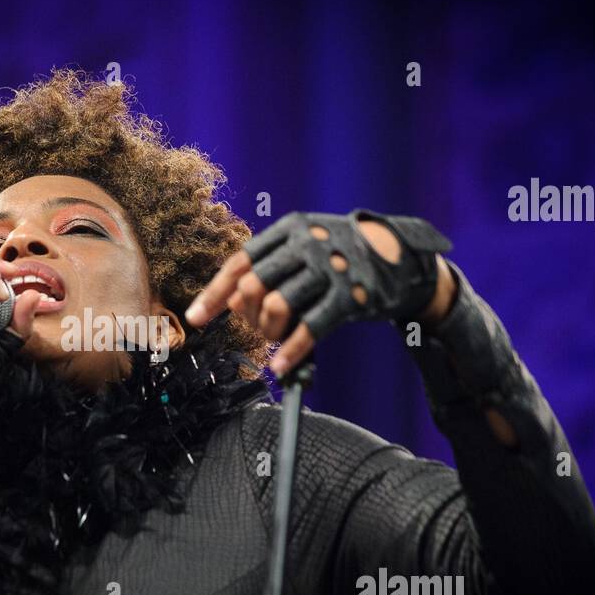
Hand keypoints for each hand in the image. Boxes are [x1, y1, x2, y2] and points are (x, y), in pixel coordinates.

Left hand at [185, 208, 452, 377]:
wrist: (399, 256)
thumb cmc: (340, 255)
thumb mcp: (305, 245)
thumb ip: (269, 267)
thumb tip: (229, 302)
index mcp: (290, 228)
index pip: (240, 263)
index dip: (214, 293)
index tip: (196, 318)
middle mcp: (307, 244)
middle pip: (253, 286)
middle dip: (246, 316)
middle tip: (257, 328)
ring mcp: (330, 269)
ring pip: (277, 307)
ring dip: (269, 332)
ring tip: (275, 339)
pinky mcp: (351, 296)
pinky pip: (310, 329)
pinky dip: (290, 351)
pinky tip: (281, 366)